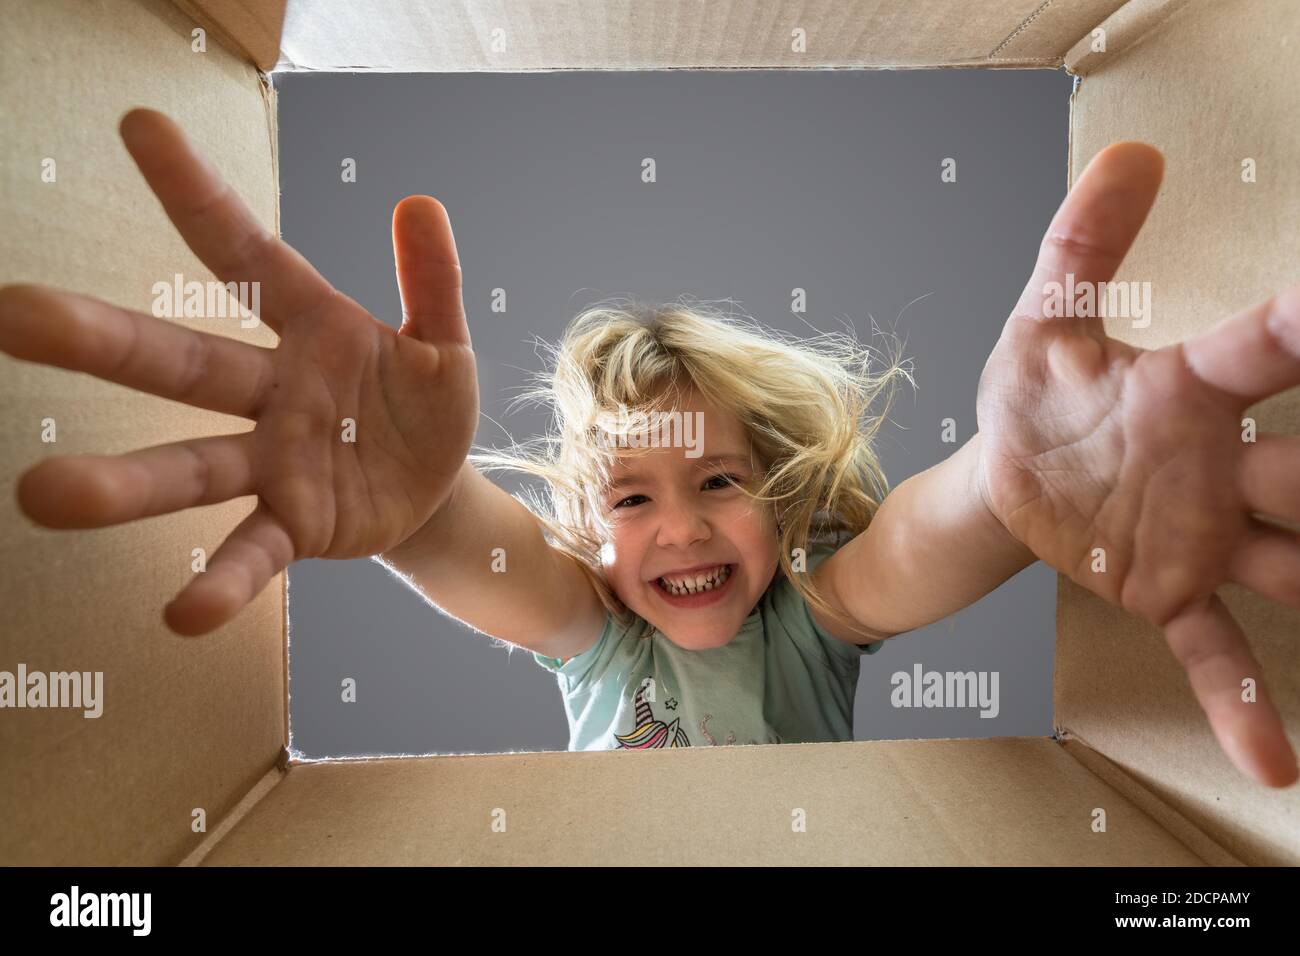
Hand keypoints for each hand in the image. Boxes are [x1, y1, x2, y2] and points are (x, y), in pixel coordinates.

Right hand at [0, 108, 478, 636]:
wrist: (438, 490)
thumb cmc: (426, 405)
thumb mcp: (444, 342)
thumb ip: (433, 281)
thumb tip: (420, 203)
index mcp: (312, 327)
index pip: (245, 254)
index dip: (197, 194)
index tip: (139, 125)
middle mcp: (274, 392)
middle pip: (181, 364)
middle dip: (101, 340)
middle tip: (11, 313)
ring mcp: (276, 463)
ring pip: (192, 466)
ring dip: (125, 484)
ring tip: (44, 496)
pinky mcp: (295, 526)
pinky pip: (252, 552)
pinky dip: (222, 581)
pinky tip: (181, 616)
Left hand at [975, 142, 1299, 787]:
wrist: (1008, 479)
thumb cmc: (1038, 397)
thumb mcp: (1046, 320)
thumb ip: (1084, 244)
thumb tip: (1128, 152)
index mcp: (1184, 393)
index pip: (1255, 353)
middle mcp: (1215, 466)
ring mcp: (1200, 537)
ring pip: (1290, 561)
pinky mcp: (1170, 591)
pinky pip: (1217, 650)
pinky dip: (1244, 702)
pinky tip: (1280, 761)